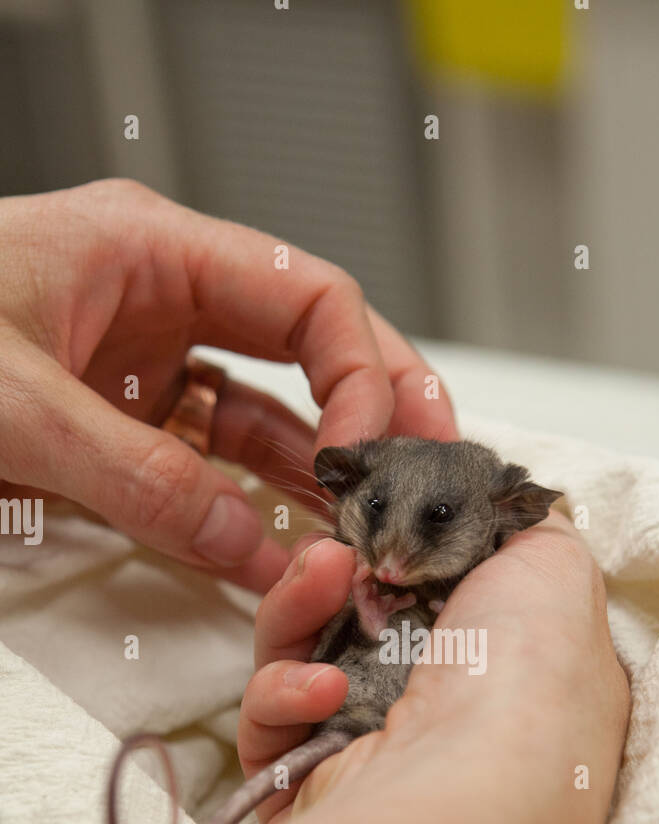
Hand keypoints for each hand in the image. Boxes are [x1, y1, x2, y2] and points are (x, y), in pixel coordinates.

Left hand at [0, 179, 456, 590]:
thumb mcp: (17, 406)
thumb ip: (141, 482)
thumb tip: (247, 550)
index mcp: (150, 249)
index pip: (307, 297)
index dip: (360, 372)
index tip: (368, 453)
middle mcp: (159, 301)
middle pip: (308, 350)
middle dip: (373, 410)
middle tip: (429, 470)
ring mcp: (142, 366)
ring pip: (262, 417)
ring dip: (314, 474)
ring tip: (363, 528)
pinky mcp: (118, 422)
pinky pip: (206, 464)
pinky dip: (244, 506)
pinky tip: (276, 544)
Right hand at [238, 514, 629, 823]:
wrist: (475, 791)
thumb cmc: (530, 675)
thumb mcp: (555, 561)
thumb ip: (518, 519)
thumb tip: (496, 501)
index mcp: (496, 657)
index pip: (426, 579)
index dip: (394, 523)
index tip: (368, 471)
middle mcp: (434, 705)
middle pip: (354, 607)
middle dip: (338, 558)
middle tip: (339, 533)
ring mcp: (367, 746)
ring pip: (301, 651)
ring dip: (303, 605)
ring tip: (325, 577)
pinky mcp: (305, 781)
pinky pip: (269, 716)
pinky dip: (287, 691)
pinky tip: (325, 690)